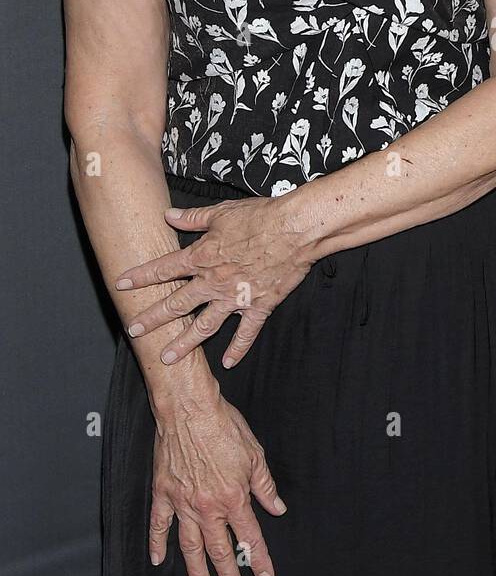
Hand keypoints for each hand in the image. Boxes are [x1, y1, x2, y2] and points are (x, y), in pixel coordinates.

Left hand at [117, 195, 319, 367]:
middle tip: (133, 331)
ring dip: (184, 344)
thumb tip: (168, 216)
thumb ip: (193, 218)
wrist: (294, 230)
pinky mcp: (259, 306)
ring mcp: (235, 298)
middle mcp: (213, 281)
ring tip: (167, 358)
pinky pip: (246, 333)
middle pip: (176, 304)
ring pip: (204, 326)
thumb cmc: (260, 217)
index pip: (164, 269)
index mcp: (202, 257)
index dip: (140, 276)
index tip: (120, 284)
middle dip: (152, 319)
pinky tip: (228, 362)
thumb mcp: (222, 212)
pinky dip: (238, 348)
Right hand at [151, 390, 284, 575]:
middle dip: (230, 574)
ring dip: (197, 569)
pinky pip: (159, 525)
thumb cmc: (224, 427)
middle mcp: (208, 507)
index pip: (250, 537)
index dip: (259, 559)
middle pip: (220, 549)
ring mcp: (183, 503)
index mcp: (233, 498)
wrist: (189, 411)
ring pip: (191, 545)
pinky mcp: (163, 494)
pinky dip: (157, 544)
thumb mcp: (255, 456)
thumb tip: (276, 508)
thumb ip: (265, 487)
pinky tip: (158, 560)